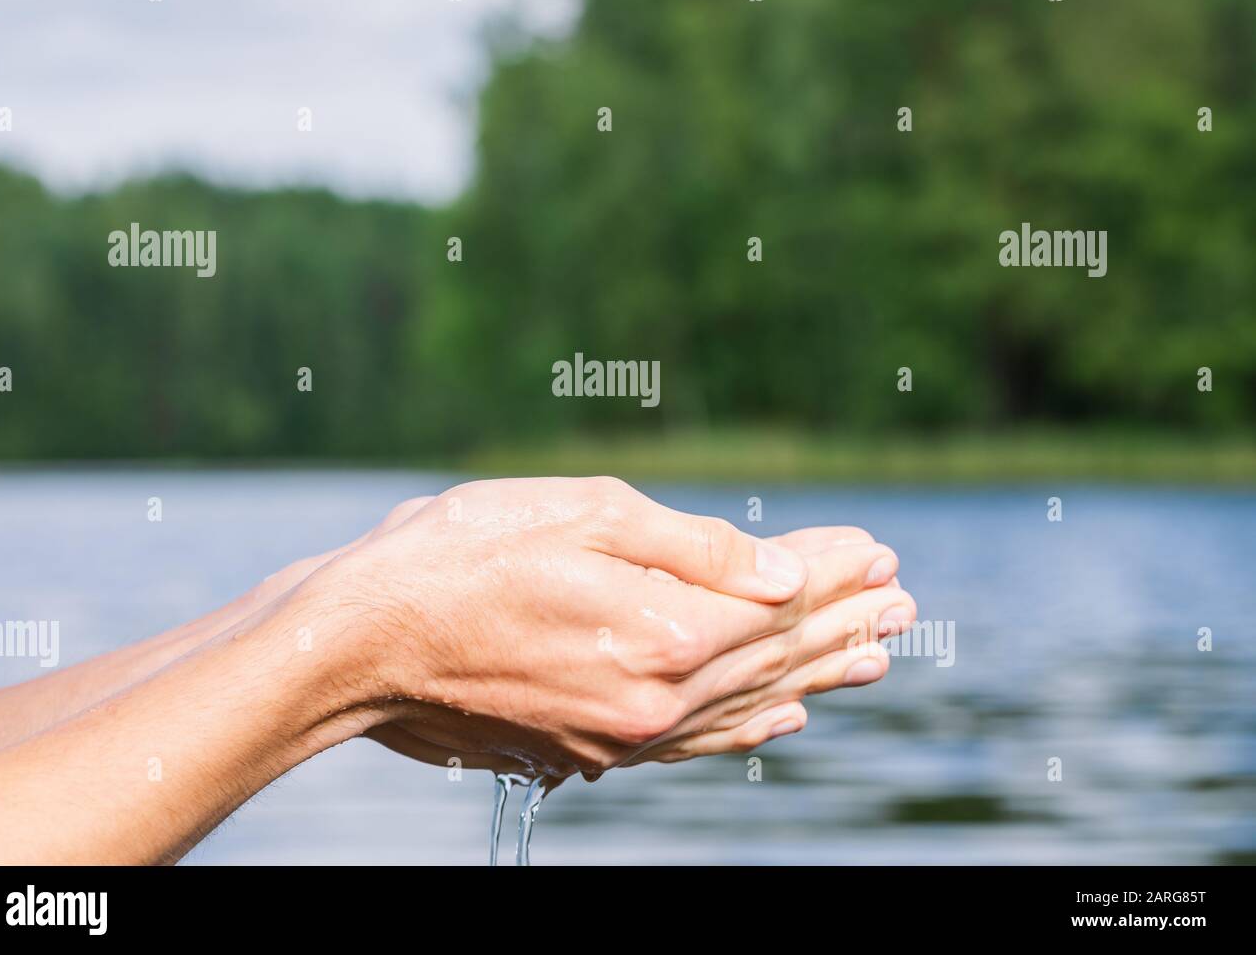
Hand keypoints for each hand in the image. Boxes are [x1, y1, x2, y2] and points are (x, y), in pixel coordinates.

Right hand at [290, 477, 906, 777]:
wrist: (361, 642)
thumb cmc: (459, 556)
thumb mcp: (580, 514)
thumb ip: (692, 547)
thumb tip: (777, 570)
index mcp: (660, 630)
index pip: (777, 599)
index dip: (833, 572)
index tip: (881, 550)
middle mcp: (653, 698)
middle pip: (775, 655)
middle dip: (843, 624)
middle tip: (904, 605)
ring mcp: (622, 735)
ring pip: (746, 704)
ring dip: (816, 676)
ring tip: (876, 661)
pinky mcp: (589, 750)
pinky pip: (696, 742)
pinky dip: (750, 726)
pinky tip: (785, 718)